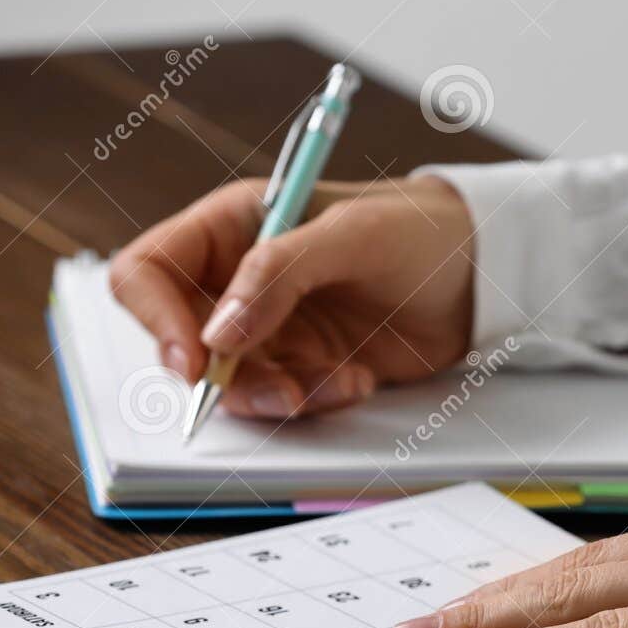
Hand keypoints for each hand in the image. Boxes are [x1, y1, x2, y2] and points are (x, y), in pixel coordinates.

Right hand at [108, 176, 474, 419]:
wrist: (479, 270)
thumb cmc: (416, 228)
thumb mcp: (349, 237)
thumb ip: (277, 275)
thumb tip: (216, 335)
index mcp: (229, 227)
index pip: (147, 273)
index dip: (155, 319)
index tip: (194, 361)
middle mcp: (237, 280)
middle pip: (184, 342)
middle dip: (229, 377)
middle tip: (286, 389)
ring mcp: (270, 328)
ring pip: (234, 384)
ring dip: (279, 396)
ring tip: (337, 383)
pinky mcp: (305, 364)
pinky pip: (285, 400)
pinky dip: (317, 400)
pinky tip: (359, 379)